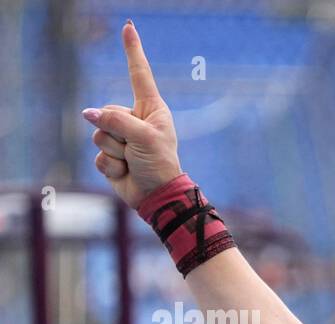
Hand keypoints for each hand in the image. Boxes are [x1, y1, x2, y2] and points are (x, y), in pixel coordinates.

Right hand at [82, 21, 181, 208]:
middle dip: (117, 133)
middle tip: (136, 150)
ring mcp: (122, 137)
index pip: (139, 75)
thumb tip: (88, 114)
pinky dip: (110, 166)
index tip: (129, 28)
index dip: (133, 51)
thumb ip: (115, 121)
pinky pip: (98, 154)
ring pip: (98, 133)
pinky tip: (125, 172)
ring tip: (132, 161)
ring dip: (114, 151)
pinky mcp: (112, 155)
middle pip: (106, 112)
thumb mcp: (143, 137)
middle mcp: (135, 120)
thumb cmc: (159, 164)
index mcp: (151, 110)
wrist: (157, 196)